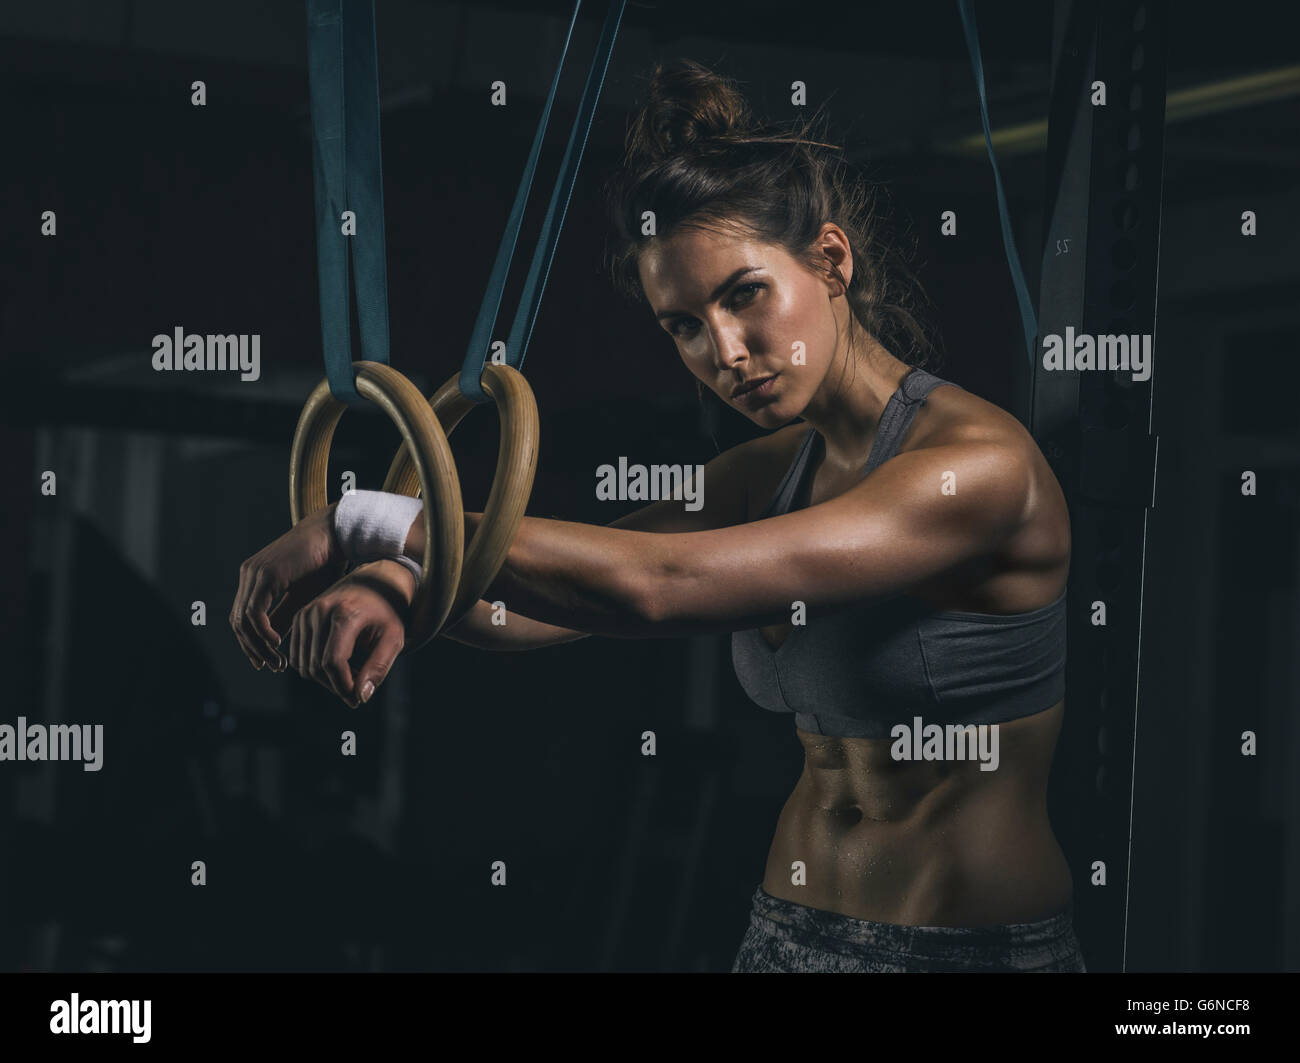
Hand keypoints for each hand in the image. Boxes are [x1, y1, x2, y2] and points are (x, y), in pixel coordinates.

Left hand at [231, 505, 342, 670]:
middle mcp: (249, 574)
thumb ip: (285, 617)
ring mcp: (255, 573)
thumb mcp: (303, 597)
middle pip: (238, 621)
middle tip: (271, 666)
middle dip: (252, 648)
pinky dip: (263, 632)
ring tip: (277, 660)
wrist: (336, 535)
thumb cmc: (326, 563)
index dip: (250, 644)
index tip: (266, 662)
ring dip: (258, 645)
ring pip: (243, 620)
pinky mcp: (266, 575)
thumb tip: (274, 642)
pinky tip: (278, 643)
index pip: (242, 618)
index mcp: (255, 578)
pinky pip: (255, 612)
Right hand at [285, 559, 416, 707]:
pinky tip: (338, 666)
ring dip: (325, 680)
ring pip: (303, 665)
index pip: (332, 662)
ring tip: (351, 674)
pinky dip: (314, 668)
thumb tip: (360, 697)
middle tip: (357, 688)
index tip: (357, 699)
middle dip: (335, 685)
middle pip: (316, 666)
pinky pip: (297, 657)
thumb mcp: (393, 639)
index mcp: (345, 614)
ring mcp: (306, 614)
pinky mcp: (299, 618)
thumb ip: (378, 668)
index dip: (343, 686)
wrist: (375, 582)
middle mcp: (320, 611)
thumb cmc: (388, 613)